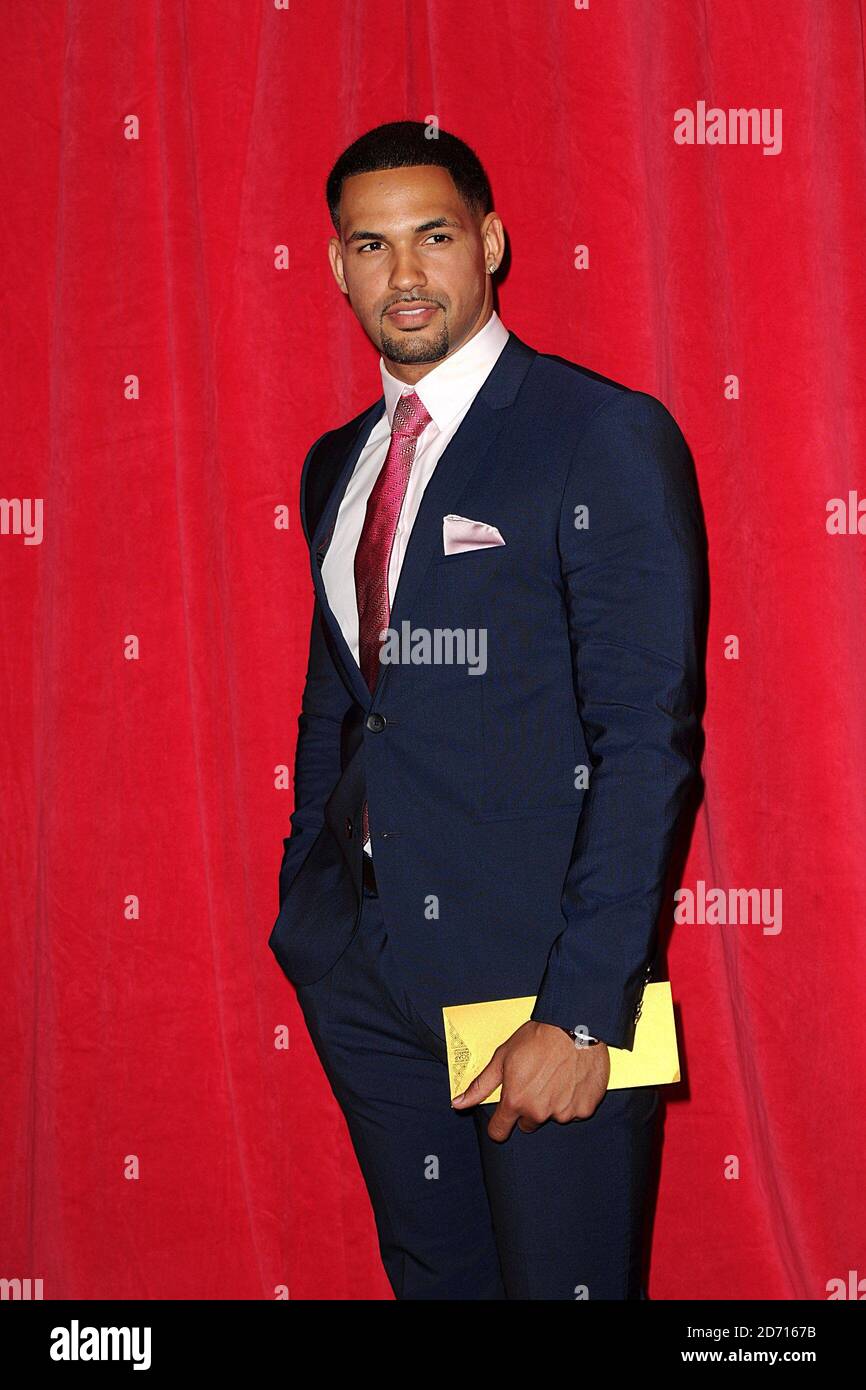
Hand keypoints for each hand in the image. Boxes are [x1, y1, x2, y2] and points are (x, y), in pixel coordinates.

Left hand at [451, 1021, 609, 1139]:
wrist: (574, 1025)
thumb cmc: (537, 1037)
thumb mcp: (503, 1057)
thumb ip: (481, 1085)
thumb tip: (458, 1103)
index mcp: (516, 1101)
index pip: (499, 1132)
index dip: (499, 1124)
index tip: (503, 1117)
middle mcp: (539, 1112)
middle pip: (527, 1123)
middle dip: (528, 1108)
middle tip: (535, 1081)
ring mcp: (564, 1113)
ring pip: (552, 1116)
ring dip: (552, 1103)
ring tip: (556, 1076)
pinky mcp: (584, 1109)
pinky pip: (574, 1111)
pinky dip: (573, 1100)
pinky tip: (571, 1079)